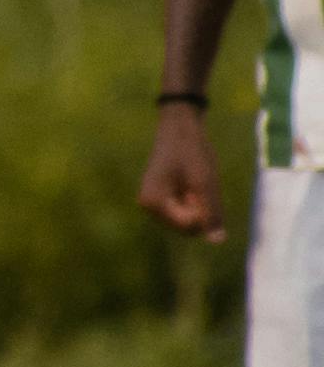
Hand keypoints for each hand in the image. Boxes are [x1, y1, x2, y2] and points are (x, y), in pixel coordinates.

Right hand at [141, 103, 224, 240]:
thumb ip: (211, 212)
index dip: (204, 209)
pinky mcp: (161, 200)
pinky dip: (195, 201)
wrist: (179, 125)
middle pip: (188, 228)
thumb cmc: (191, 150)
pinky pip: (185, 212)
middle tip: (199, 182)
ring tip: (194, 180)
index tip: (200, 185)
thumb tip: (217, 241)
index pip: (189, 226)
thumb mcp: (205, 181)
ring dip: (200, 205)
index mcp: (153, 203)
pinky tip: (191, 182)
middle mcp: (149, 208)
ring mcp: (154, 205)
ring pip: (189, 222)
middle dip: (201, 209)